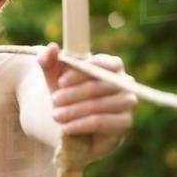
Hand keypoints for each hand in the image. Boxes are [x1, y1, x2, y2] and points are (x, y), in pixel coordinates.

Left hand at [37, 42, 134, 162]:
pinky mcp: (124, 122)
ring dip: (74, 111)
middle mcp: (125, 82)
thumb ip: (49, 60)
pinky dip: (81, 125)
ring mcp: (127, 103)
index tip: (61, 82)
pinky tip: (65, 128)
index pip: (102, 64)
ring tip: (56, 115)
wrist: (75, 121)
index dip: (80, 73)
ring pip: (98, 105)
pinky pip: (102, 122)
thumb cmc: (68, 92)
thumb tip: (51, 48)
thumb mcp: (55, 77)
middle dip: (73, 94)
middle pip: (98, 86)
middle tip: (54, 100)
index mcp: (112, 65)